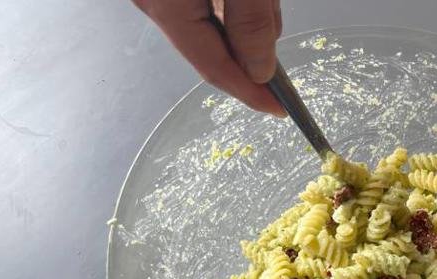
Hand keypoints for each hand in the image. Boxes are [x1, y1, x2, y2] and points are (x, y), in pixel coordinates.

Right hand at [132, 0, 285, 115]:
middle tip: (281, 55)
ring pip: (211, 30)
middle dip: (251, 56)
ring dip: (245, 25)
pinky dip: (233, 9)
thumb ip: (251, 22)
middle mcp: (154, 3)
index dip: (251, 93)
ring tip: (261, 2)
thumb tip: (260, 71)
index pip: (214, 68)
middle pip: (212, 52)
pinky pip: (203, 10)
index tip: (280, 108)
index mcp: (167, 5)